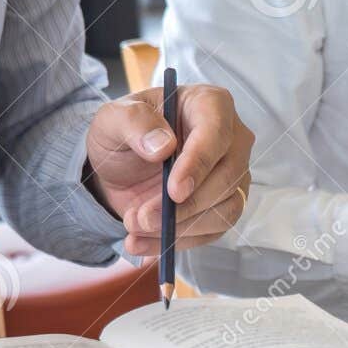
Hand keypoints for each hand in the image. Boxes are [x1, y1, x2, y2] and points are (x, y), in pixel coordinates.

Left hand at [85, 84, 254, 256]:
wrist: (124, 165)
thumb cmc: (126, 132)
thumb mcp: (114, 119)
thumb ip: (134, 123)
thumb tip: (163, 146)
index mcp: (210, 105)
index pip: (216, 134)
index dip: (198, 164)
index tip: (174, 191)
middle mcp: (232, 140)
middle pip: (226, 178)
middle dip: (183, 207)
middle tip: (140, 218)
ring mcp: (233, 176)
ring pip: (225, 211)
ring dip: (180, 228)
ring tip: (135, 228)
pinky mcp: (225, 207)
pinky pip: (213, 232)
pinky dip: (178, 242)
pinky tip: (145, 242)